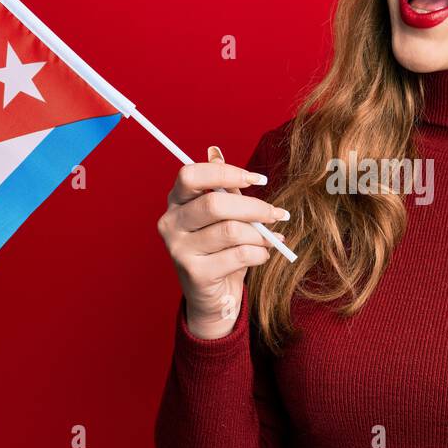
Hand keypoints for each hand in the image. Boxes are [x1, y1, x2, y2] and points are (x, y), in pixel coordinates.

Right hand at [157, 146, 289, 339]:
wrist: (215, 297)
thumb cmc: (221, 250)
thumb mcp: (223, 216)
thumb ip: (222, 187)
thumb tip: (215, 150)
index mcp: (176, 202)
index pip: (192, 175)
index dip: (227, 173)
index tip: (259, 179)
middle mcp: (170, 223)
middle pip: (215, 203)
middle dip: (254, 207)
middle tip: (277, 214)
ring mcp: (179, 249)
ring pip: (230, 230)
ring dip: (260, 235)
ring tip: (271, 239)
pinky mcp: (194, 273)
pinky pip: (238, 255)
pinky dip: (259, 254)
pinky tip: (262, 255)